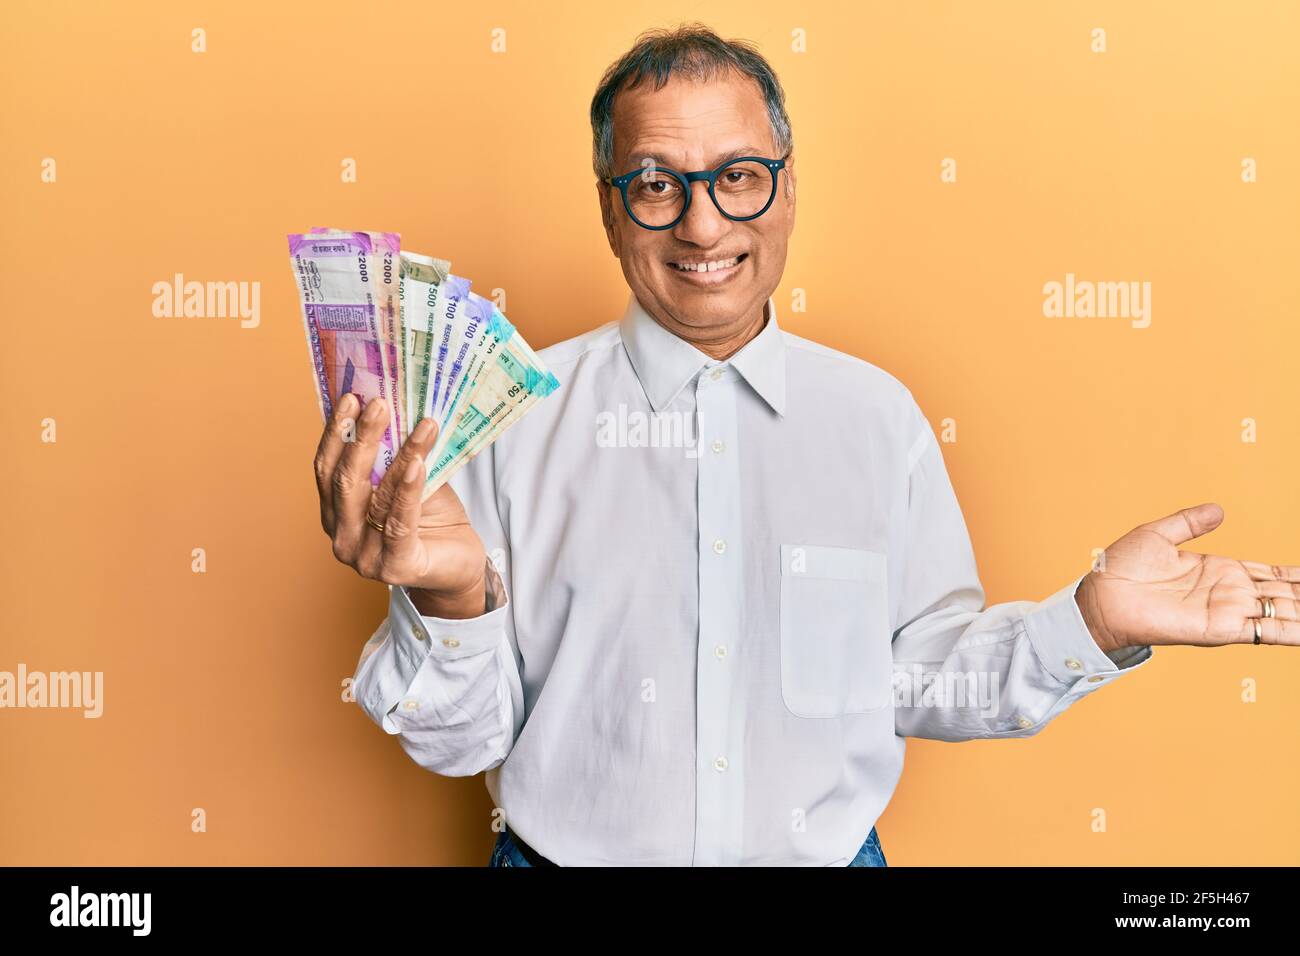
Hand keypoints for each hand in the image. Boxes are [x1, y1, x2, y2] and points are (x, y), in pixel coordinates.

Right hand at [313, 394, 486, 618]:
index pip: (325, 469)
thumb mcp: (408, 481)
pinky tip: (417, 464)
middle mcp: (341, 537)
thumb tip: (396, 409)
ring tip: (421, 424)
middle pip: (344, 481)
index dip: (335, 433)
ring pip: (376, 497)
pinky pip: (399, 521)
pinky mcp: (394, 568)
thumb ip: (392, 458)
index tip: (351, 398)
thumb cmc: (432, 520)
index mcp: (336, 514)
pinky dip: (408, 489)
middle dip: (360, 437)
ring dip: (400, 455)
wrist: (460, 564)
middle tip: (379, 403)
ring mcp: (364, 557)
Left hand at [1074, 502, 1298, 651]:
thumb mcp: (1159, 535)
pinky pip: (1265, 631)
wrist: (1101, 594)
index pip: (1271, 573)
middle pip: (1284, 593)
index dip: (1296, 574)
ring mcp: (1227, 611)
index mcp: (1220, 571)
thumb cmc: (1121, 568)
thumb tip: (1217, 510)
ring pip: (1282, 611)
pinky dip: (1293, 631)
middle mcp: (1229, 593)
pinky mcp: (1220, 628)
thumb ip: (1189, 522)